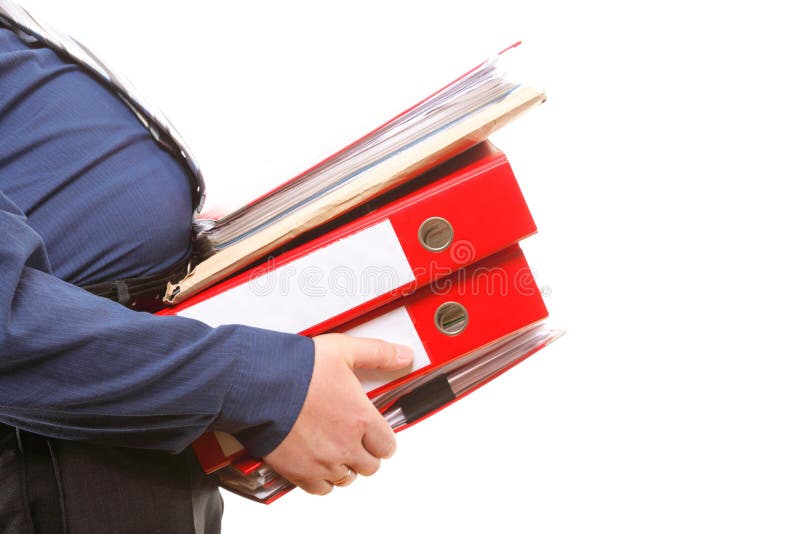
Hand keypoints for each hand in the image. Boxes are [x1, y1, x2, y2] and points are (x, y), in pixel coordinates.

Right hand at [263, 333, 413, 494]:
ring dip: (343, 466)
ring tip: (332, 447)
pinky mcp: (299, 472)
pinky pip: (321, 490)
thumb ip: (378, 354)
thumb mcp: (343, 350)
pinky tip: (316, 462)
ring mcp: (322, 462)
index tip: (372, 431)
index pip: (387, 446)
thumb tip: (404, 355)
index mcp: (361, 419)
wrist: (256, 385)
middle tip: (351, 437)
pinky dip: (321, 479)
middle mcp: (345, 446)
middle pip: (369, 466)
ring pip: (346, 478)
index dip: (381, 439)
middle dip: (364, 453)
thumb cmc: (296, 368)